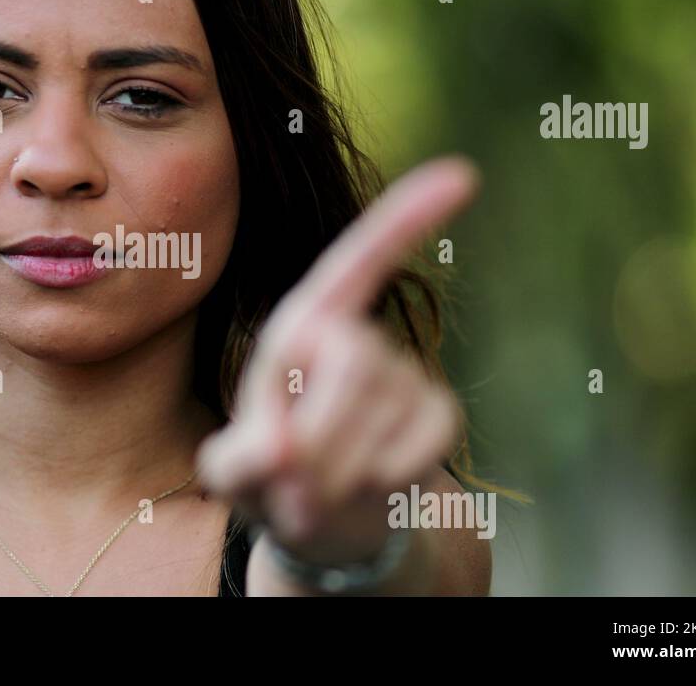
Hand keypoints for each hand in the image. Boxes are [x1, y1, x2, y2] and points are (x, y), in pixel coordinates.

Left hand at [196, 156, 479, 566]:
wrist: (324, 523)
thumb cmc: (268, 479)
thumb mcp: (232, 474)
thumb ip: (239, 463)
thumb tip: (282, 450)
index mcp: (303, 326)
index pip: (358, 263)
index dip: (407, 217)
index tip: (464, 172)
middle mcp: (355, 337)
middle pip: (357, 361)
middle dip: (319, 436)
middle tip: (292, 488)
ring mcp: (404, 373)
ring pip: (384, 410)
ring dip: (342, 469)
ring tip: (319, 491)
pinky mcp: (439, 414)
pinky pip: (421, 442)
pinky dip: (386, 479)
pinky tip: (368, 487)